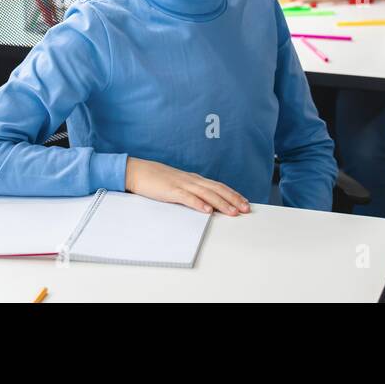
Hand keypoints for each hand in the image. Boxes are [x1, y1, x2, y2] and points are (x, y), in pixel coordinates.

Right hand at [125, 157, 250, 215]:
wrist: (138, 171)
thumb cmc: (158, 179)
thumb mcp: (179, 185)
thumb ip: (192, 192)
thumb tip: (207, 204)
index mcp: (195, 179)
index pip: (218, 186)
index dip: (233, 194)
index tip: (245, 202)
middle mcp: (192, 180)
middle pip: (217, 189)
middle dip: (233, 199)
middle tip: (247, 209)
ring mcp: (182, 184)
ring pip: (206, 193)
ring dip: (221, 203)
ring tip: (233, 212)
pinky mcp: (171, 190)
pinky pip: (188, 197)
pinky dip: (199, 204)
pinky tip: (207, 211)